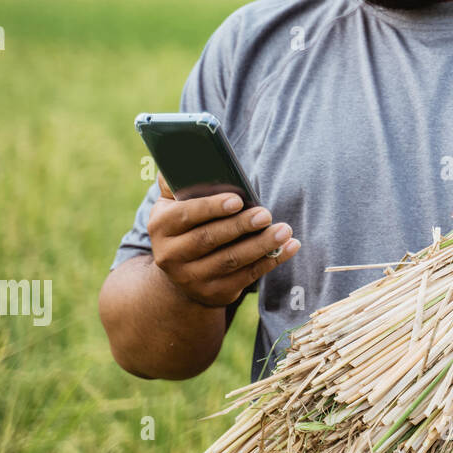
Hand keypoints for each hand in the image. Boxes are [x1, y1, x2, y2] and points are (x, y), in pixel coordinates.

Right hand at [146, 173, 299, 307]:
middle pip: (210, 239)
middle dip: (241, 226)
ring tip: (285, 230)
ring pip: (231, 260)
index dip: (212, 207)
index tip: (237, 200)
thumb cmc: (186, 227)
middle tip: (267, 213)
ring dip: (261, 245)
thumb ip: (178, 184)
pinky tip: (291, 247)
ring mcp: (192, 278)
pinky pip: (247, 276)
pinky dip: (271, 261)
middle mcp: (171, 256)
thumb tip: (186, 160)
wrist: (180, 275)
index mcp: (160, 227)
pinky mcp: (215, 293)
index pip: (185, 215)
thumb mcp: (173, 206)